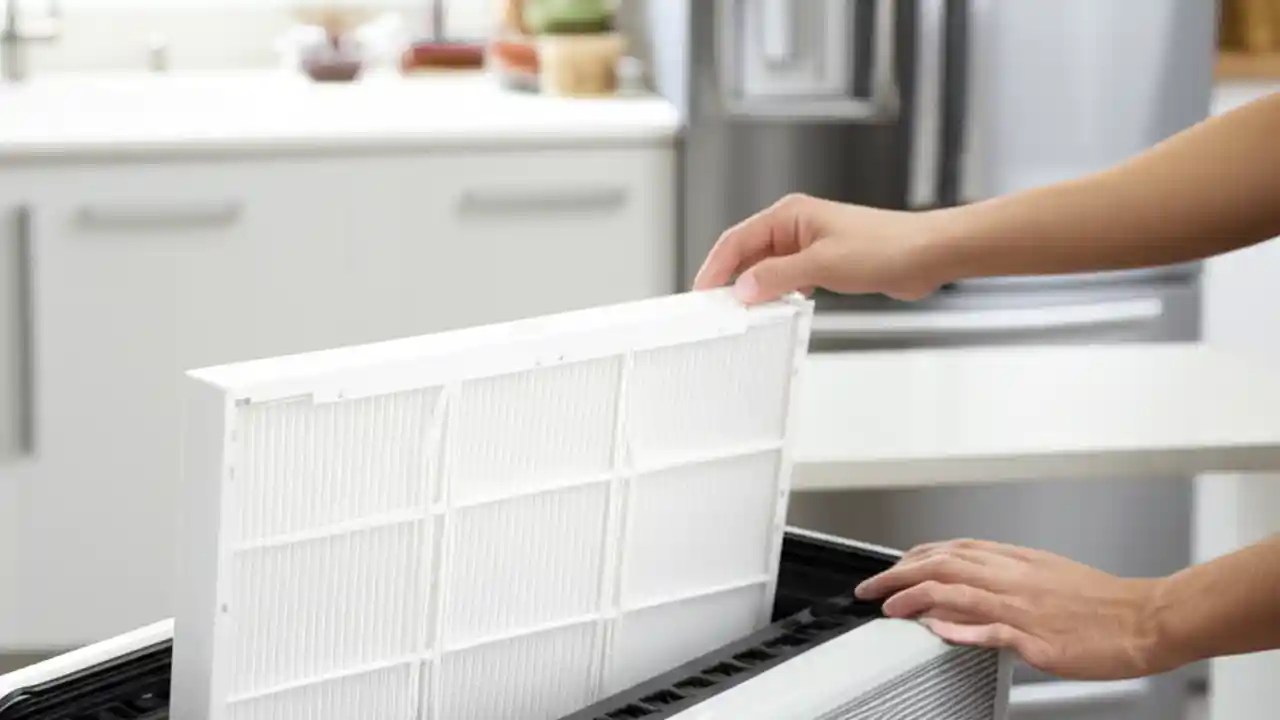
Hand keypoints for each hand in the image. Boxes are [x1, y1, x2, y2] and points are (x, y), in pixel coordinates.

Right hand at [692, 193, 948, 303]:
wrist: (926, 254)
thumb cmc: (885, 246)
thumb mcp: (822, 265)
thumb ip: (777, 277)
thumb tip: (743, 288)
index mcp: (789, 215)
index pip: (737, 240)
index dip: (715, 267)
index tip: (702, 292)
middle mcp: (795, 227)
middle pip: (747, 253)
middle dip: (730, 279)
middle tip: (716, 308)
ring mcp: (809, 245)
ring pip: (767, 268)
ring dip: (754, 289)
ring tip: (742, 313)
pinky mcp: (823, 263)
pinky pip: (787, 279)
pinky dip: (777, 294)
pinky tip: (776, 310)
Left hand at [853, 539, 1171, 680]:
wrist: (1145, 619)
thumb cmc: (1102, 602)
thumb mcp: (1047, 574)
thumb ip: (1007, 574)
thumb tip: (970, 578)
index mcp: (1017, 561)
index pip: (952, 550)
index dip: (913, 557)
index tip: (890, 567)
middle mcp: (1015, 578)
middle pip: (944, 565)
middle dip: (899, 573)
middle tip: (871, 587)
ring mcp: (1024, 607)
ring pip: (959, 592)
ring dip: (917, 598)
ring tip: (889, 606)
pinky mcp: (1038, 638)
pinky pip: (993, 630)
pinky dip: (961, 629)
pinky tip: (938, 631)